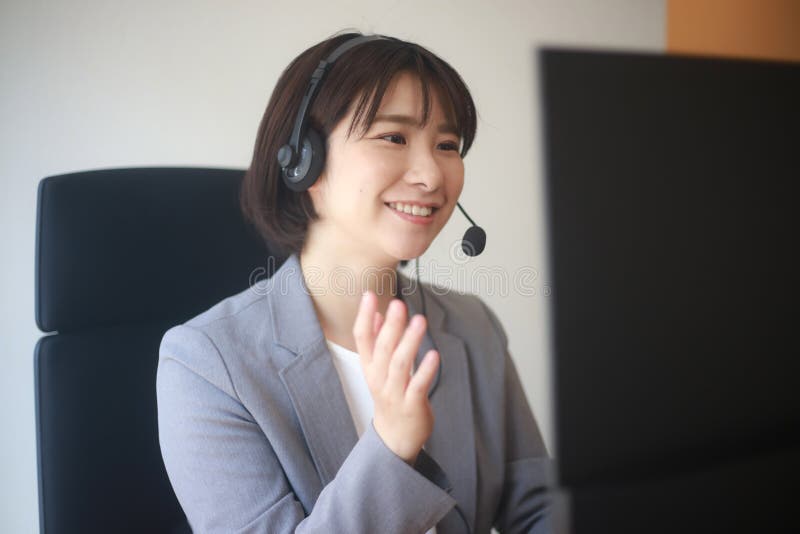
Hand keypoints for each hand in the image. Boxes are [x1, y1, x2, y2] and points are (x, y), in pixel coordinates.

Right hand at [353, 291, 439, 464]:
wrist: (395, 436)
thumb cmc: (390, 396)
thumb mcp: (377, 369)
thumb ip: (377, 341)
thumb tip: (377, 313)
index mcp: (369, 367)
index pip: (362, 339)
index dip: (364, 316)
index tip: (369, 295)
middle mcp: (378, 378)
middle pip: (382, 349)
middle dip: (391, 326)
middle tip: (398, 304)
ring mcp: (394, 393)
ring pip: (400, 364)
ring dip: (409, 342)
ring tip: (419, 321)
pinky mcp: (412, 405)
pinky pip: (418, 385)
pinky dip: (425, 370)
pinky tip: (434, 354)